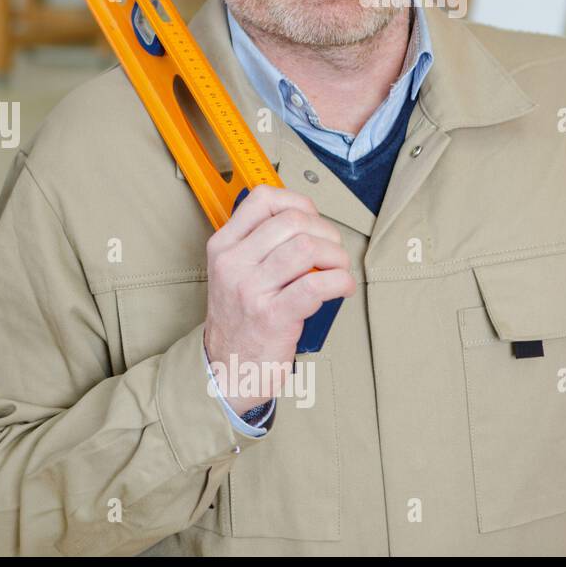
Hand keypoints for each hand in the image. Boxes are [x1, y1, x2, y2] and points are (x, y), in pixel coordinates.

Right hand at [201, 185, 354, 413]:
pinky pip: (317, 284)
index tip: (312, 220)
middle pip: (293, 221)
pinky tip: (342, 287)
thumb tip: (306, 220)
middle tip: (333, 251)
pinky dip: (341, 281)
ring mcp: (250, 289)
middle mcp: (233, 263)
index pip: (263, 200)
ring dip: (336, 256)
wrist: (228, 366)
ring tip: (338, 270)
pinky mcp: (273, 316)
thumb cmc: (239, 319)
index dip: (299, 203)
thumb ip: (258, 243)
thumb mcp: (232, 271)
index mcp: (223, 246)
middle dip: (326, 232)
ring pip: (307, 248)